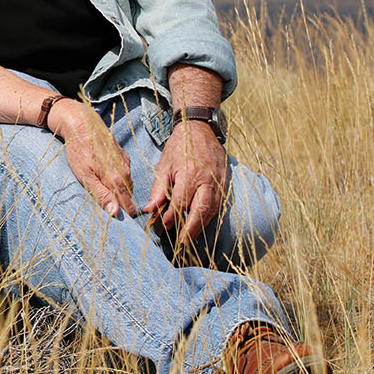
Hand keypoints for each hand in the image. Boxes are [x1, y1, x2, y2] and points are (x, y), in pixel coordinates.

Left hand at [50, 101, 134, 217]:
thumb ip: (101, 195)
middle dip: (122, 204)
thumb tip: (115, 213)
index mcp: (117, 179)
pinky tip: (106, 176)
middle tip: (108, 207)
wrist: (82, 123)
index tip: (119, 222)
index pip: (128, 205)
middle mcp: (125, 171)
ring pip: (126, 184)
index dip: (124, 215)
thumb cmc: (79, 151)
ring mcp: (125, 162)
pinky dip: (118, 178)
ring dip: (119, 190)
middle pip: (128, 195)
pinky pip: (125, 173)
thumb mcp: (85, 176)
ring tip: (106, 192)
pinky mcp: (123, 155)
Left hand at [144, 120, 228, 248]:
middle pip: (200, 212)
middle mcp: (207, 181)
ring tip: (188, 239)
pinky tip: (199, 225)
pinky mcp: (225, 184)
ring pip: (211, 212)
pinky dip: (209, 218)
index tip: (162, 226)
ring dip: (200, 227)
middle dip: (190, 231)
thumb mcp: (164, 165)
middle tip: (180, 244)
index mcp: (190, 175)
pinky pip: (218, 205)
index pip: (180, 204)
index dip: (171, 218)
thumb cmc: (179, 146)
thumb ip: (158, 189)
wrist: (201, 129)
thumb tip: (149, 210)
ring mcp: (219, 183)